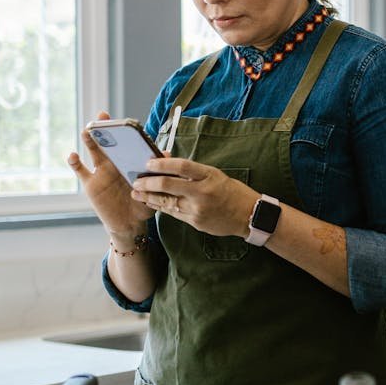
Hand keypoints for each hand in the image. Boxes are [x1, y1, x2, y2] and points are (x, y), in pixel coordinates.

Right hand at [67, 111, 155, 238]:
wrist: (130, 224)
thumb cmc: (143, 204)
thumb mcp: (154, 188)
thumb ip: (158, 171)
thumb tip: (167, 153)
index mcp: (129, 162)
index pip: (126, 142)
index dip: (123, 130)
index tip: (124, 120)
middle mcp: (114, 163)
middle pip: (107, 142)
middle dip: (104, 128)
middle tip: (102, 116)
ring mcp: (101, 172)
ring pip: (93, 152)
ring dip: (89, 140)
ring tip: (87, 131)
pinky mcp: (91, 184)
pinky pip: (81, 171)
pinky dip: (74, 163)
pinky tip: (73, 155)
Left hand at [130, 158, 259, 237]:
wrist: (249, 215)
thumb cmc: (231, 192)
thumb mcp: (215, 175)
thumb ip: (193, 172)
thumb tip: (169, 164)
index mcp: (209, 176)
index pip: (182, 166)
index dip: (163, 164)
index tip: (148, 163)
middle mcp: (202, 192)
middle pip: (169, 185)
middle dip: (149, 183)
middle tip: (136, 180)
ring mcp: (198, 209)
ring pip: (167, 202)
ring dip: (149, 197)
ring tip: (137, 193)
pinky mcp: (195, 221)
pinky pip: (173, 213)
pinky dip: (160, 207)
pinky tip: (151, 203)